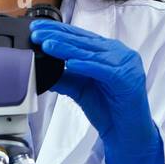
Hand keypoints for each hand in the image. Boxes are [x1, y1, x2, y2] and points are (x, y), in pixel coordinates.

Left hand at [29, 20, 164, 163]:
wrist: (126, 134)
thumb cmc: (108, 110)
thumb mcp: (79, 89)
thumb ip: (64, 76)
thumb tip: (41, 67)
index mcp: (109, 52)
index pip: (80, 37)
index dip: (58, 31)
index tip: (37, 28)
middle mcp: (119, 54)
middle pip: (84, 42)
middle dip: (58, 36)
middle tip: (37, 33)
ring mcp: (126, 65)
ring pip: (91, 54)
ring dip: (67, 48)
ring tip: (48, 45)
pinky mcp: (128, 80)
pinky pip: (104, 70)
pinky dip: (86, 66)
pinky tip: (70, 64)